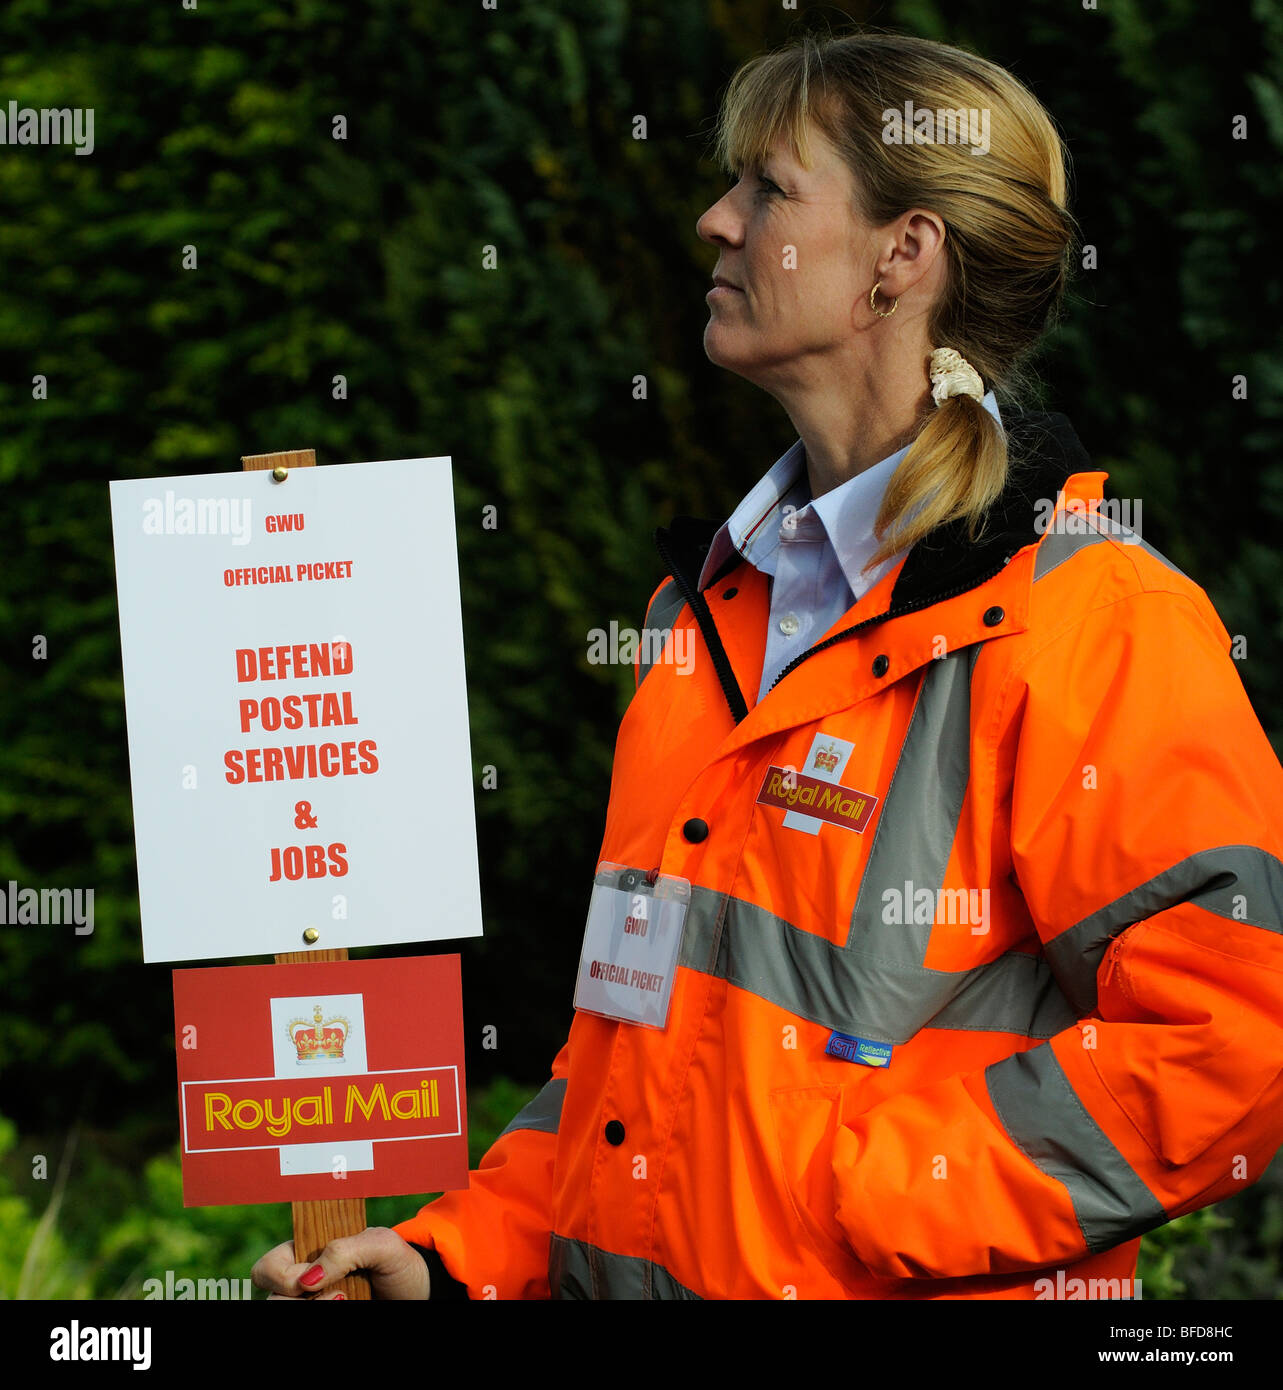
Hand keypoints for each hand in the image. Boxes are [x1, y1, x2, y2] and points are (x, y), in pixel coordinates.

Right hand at [251, 1226, 431, 1299]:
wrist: (420, 1293)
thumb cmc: (399, 1262)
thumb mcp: (381, 1245)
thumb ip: (344, 1250)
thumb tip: (307, 1279)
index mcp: (308, 1253)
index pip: (268, 1266)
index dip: (281, 1276)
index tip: (309, 1281)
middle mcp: (304, 1283)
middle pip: (271, 1298)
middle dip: (294, 1301)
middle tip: (337, 1297)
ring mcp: (314, 1303)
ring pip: (285, 1311)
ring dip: (313, 1309)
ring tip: (346, 1301)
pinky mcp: (325, 1316)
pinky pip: (307, 1325)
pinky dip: (324, 1312)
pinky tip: (348, 1305)